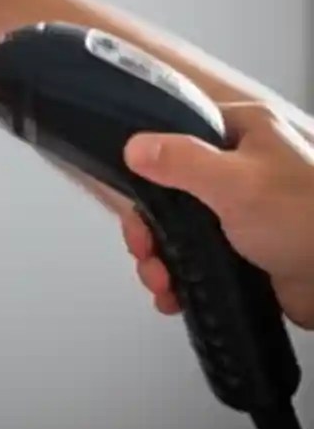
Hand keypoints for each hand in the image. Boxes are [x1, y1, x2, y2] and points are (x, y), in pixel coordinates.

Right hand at [119, 102, 313, 327]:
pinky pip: (196, 258)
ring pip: (178, 228)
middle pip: (168, 189)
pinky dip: (180, 278)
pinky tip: (175, 295)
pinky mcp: (244, 248)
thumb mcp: (238, 183)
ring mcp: (242, 209)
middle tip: (145, 252)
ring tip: (162, 284)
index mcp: (243, 132)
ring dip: (160, 258)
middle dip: (149, 228)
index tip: (132, 200)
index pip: (175, 134)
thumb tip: (134, 146)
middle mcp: (240, 165)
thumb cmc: (309, 218)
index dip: (144, 167)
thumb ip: (182, 161)